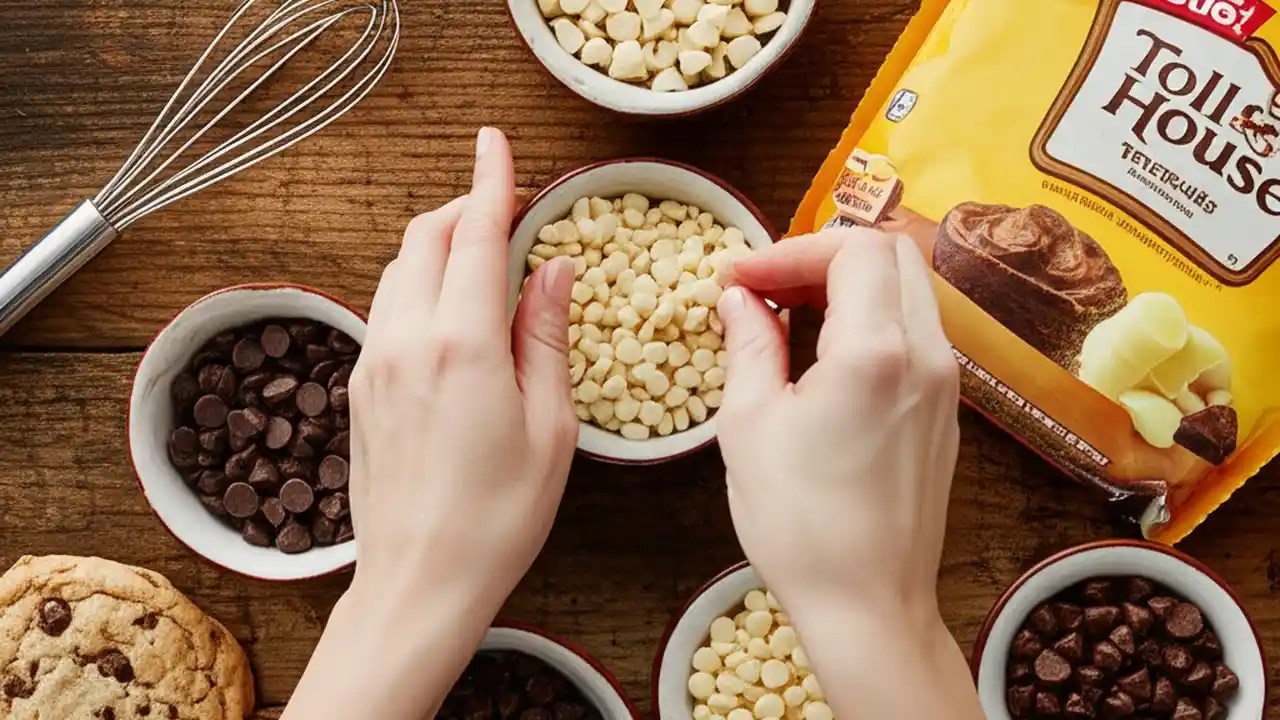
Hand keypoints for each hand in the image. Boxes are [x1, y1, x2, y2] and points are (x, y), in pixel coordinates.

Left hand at [348, 127, 576, 610]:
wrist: (419, 582)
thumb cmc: (498, 516)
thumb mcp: (551, 426)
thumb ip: (546, 336)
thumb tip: (553, 270)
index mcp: (464, 345)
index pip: (476, 236)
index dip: (489, 180)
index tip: (494, 142)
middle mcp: (406, 340)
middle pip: (426, 239)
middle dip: (463, 207)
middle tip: (502, 204)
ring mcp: (374, 363)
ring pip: (399, 270)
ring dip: (437, 245)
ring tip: (480, 255)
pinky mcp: (360, 387)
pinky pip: (386, 309)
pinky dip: (418, 285)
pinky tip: (448, 311)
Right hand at [716, 229, 981, 719]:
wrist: (868, 605)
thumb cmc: (801, 525)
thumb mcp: (749, 425)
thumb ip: (748, 344)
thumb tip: (739, 299)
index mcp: (876, 352)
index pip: (853, 247)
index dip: (790, 248)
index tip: (740, 278)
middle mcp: (926, 357)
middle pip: (891, 255)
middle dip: (822, 255)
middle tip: (766, 285)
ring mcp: (944, 385)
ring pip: (908, 292)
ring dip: (849, 285)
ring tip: (788, 315)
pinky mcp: (945, 413)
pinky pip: (915, 335)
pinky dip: (871, 320)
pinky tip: (823, 354)